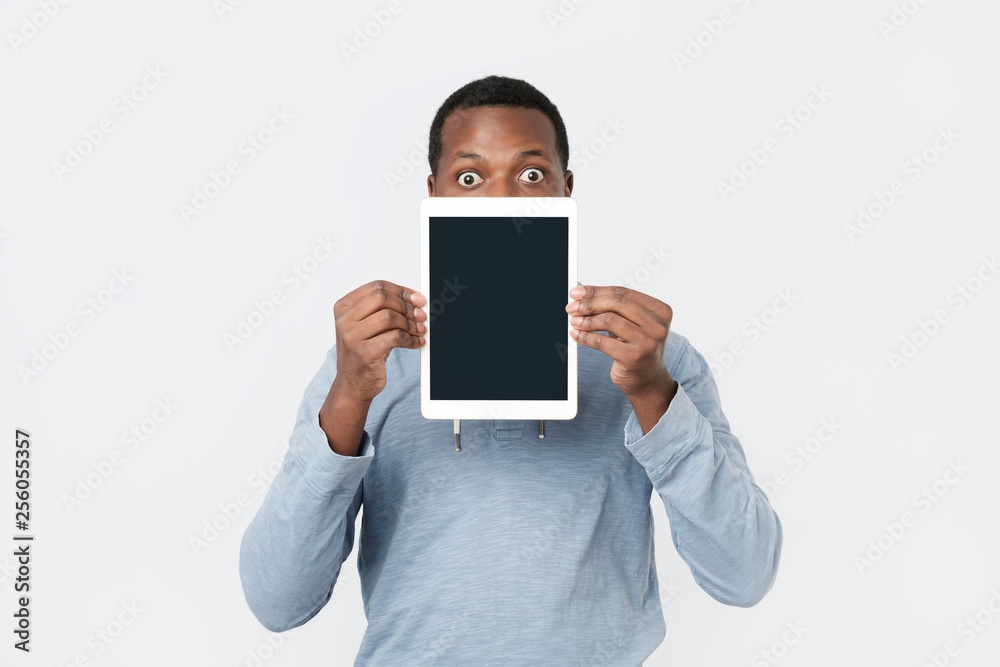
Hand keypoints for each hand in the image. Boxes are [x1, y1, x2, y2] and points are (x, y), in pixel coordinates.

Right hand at [332, 280, 425, 401]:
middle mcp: (344, 320)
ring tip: (420, 330)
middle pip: (381, 297)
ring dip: (410, 323)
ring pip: (389, 316)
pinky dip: (410, 339)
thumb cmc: (364, 353)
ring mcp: (351, 337)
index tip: (417, 299)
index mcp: (344, 307)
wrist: (352, 385)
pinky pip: (394, 337)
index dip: (401, 291)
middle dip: (406, 306)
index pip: (376, 287)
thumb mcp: (370, 327)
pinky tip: (416, 343)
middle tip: (421, 315)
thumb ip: (385, 310)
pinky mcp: (363, 353)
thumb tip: (415, 300)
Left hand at [566, 285, 677, 429]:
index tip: (577, 292)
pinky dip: (586, 337)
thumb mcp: (631, 324)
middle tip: (572, 307)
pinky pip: (602, 342)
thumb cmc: (637, 348)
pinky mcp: (634, 357)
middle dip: (589, 303)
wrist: (648, 381)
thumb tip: (582, 295)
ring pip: (608, 320)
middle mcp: (657, 325)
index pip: (623, 292)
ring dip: (586, 320)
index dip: (596, 291)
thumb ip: (614, 309)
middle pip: (617, 302)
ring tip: (574, 322)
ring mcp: (648, 341)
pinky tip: (577, 336)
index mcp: (660, 310)